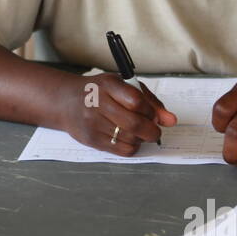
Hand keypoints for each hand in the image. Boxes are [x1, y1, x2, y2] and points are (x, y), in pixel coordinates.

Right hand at [59, 74, 176, 156]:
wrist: (66, 101)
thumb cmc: (99, 92)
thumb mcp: (122, 86)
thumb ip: (148, 101)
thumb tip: (170, 120)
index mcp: (108, 85)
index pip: (136, 101)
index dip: (151, 111)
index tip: (154, 114)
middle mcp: (97, 103)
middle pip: (134, 123)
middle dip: (152, 130)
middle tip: (154, 130)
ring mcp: (92, 123)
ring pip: (130, 138)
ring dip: (141, 139)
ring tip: (138, 132)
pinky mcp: (91, 139)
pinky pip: (122, 150)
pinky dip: (132, 146)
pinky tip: (128, 138)